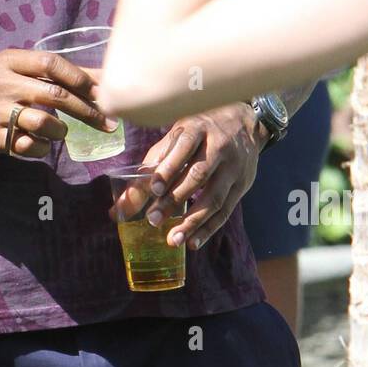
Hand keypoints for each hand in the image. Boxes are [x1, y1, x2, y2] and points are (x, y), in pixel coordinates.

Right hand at [0, 49, 117, 157]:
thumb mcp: (10, 68)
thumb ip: (49, 72)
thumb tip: (99, 77)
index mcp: (10, 62)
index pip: (52, 64)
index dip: (80, 78)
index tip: (102, 92)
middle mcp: (4, 84)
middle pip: (55, 96)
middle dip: (88, 111)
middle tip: (108, 122)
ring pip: (45, 123)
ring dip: (61, 131)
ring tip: (60, 132)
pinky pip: (28, 146)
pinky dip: (42, 148)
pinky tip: (41, 144)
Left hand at [135, 104, 266, 249]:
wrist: (245, 124)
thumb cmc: (200, 132)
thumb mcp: (178, 135)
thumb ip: (153, 163)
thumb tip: (122, 203)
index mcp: (198, 129)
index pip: (183, 147)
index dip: (169, 168)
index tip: (153, 189)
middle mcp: (218, 147)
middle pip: (197, 175)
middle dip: (174, 199)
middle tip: (153, 220)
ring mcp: (233, 168)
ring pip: (214, 197)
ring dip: (192, 221)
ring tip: (173, 239)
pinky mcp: (242, 185)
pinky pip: (225, 211)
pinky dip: (208, 228)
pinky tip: (193, 242)